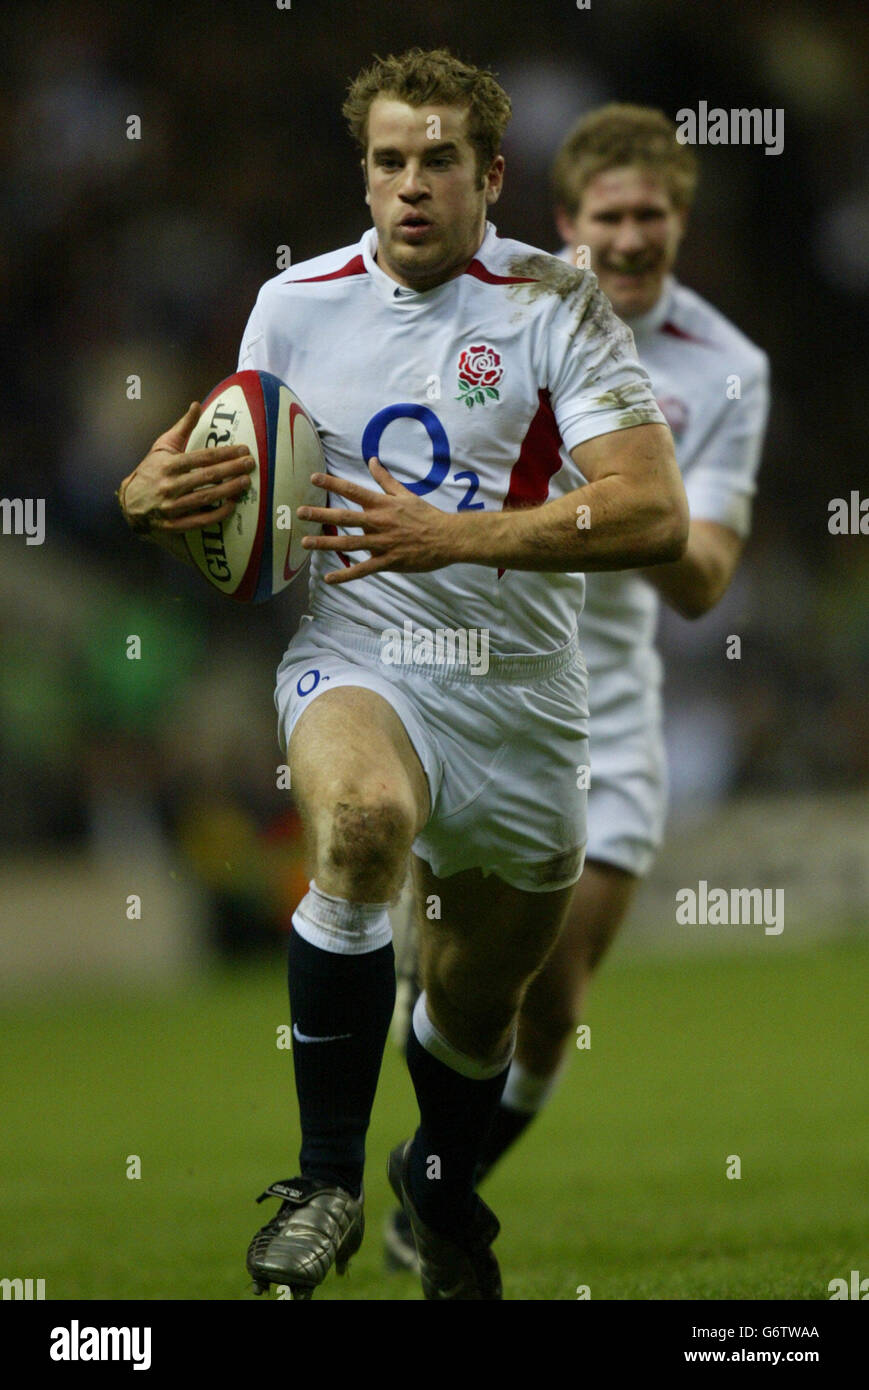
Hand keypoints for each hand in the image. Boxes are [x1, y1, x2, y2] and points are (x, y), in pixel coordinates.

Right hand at [118, 403, 254, 534]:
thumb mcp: (163, 446)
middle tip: (250, 464)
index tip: (243, 449)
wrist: (129, 502)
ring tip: (246, 482)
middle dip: (232, 469)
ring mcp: (171, 506)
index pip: (202, 457)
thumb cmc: (150, 470)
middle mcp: (169, 485)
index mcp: (168, 464)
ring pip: (205, 497)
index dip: (225, 453)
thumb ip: (183, 427)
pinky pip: (199, 521)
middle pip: (207, 476)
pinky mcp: (173, 524)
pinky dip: (217, 514)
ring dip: (229, 490)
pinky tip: (232, 506)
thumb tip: (197, 405)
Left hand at [297, 458, 454, 584]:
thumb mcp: (405, 494)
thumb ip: (385, 480)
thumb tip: (372, 460)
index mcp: (383, 504)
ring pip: (349, 543)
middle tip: (300, 512)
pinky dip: (346, 575)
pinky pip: (363, 570)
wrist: (447, 538)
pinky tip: (329, 579)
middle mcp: (379, 522)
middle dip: (321, 514)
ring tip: (305, 542)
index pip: (353, 491)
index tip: (313, 478)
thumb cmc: (426, 516)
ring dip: (326, 543)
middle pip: (345, 517)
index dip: (332, 483)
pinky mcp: (388, 561)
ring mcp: (382, 543)